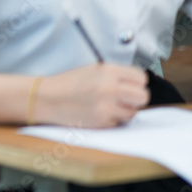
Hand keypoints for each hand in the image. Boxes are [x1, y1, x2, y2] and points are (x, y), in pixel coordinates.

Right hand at [34, 63, 149, 127]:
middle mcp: (110, 88)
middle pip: (143, 96)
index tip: (132, 85)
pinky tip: (99, 112)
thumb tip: (136, 84)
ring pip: (133, 112)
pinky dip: (112, 119)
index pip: (140, 77)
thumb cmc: (69, 83)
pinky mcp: (102, 121)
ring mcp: (107, 106)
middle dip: (136, 98)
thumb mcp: (94, 69)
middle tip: (126, 98)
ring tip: (110, 105)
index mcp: (109, 71)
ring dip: (125, 110)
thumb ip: (116, 75)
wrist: (49, 98)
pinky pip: (118, 122)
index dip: (137, 82)